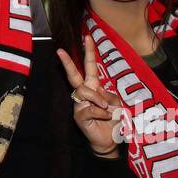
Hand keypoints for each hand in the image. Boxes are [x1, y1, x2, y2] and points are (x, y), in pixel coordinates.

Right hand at [57, 35, 123, 156]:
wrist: (109, 140)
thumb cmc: (112, 119)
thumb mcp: (117, 104)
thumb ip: (109, 95)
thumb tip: (99, 93)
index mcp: (94, 86)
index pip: (90, 66)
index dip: (89, 52)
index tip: (87, 37)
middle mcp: (84, 93)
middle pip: (74, 75)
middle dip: (67, 62)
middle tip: (60, 50)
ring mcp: (79, 104)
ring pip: (85, 92)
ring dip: (99, 100)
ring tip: (107, 109)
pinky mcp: (78, 115)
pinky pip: (89, 108)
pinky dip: (101, 112)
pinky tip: (105, 117)